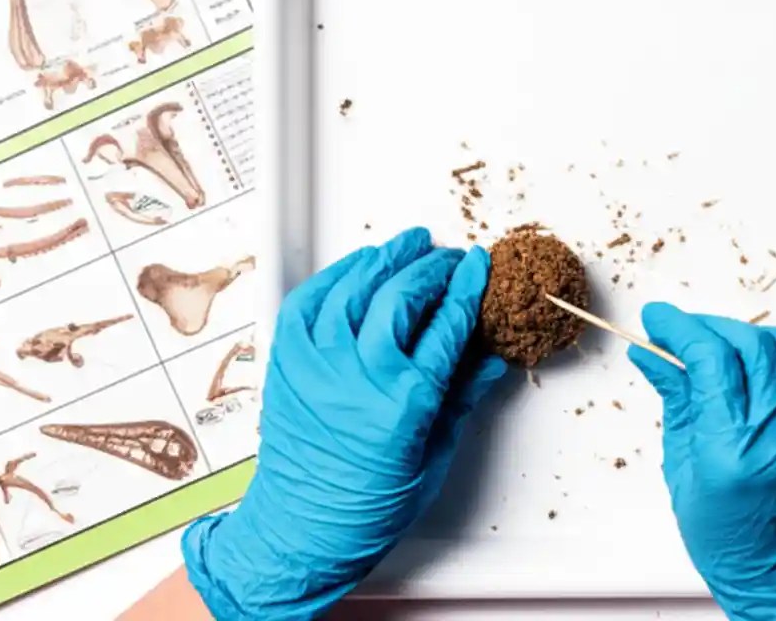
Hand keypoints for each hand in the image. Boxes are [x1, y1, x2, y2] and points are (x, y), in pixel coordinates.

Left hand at [182, 228, 506, 618]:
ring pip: (355, 286)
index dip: (468, 286)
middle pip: (403, 293)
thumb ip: (461, 400)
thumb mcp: (433, 458)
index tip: (479, 265)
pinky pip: (309, 300)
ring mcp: (318, 362)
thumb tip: (488, 360)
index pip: (448, 322)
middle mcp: (360, 372)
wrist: (301, 529)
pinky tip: (355, 265)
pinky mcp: (288, 361)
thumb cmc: (367, 508)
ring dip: (386, 258)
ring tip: (407, 245)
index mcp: (406, 399)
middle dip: (432, 266)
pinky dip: (335, 275)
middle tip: (449, 257)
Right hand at [629, 302, 775, 619]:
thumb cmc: (725, 532)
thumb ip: (674, 398)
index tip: (655, 318)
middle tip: (676, 332)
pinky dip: (758, 358)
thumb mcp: (681, 464)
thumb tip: (652, 354)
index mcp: (734, 445)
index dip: (679, 327)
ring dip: (734, 337)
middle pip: (749, 342)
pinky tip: (734, 370)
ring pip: (775, 348)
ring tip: (703, 348)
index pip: (711, 357)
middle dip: (706, 326)